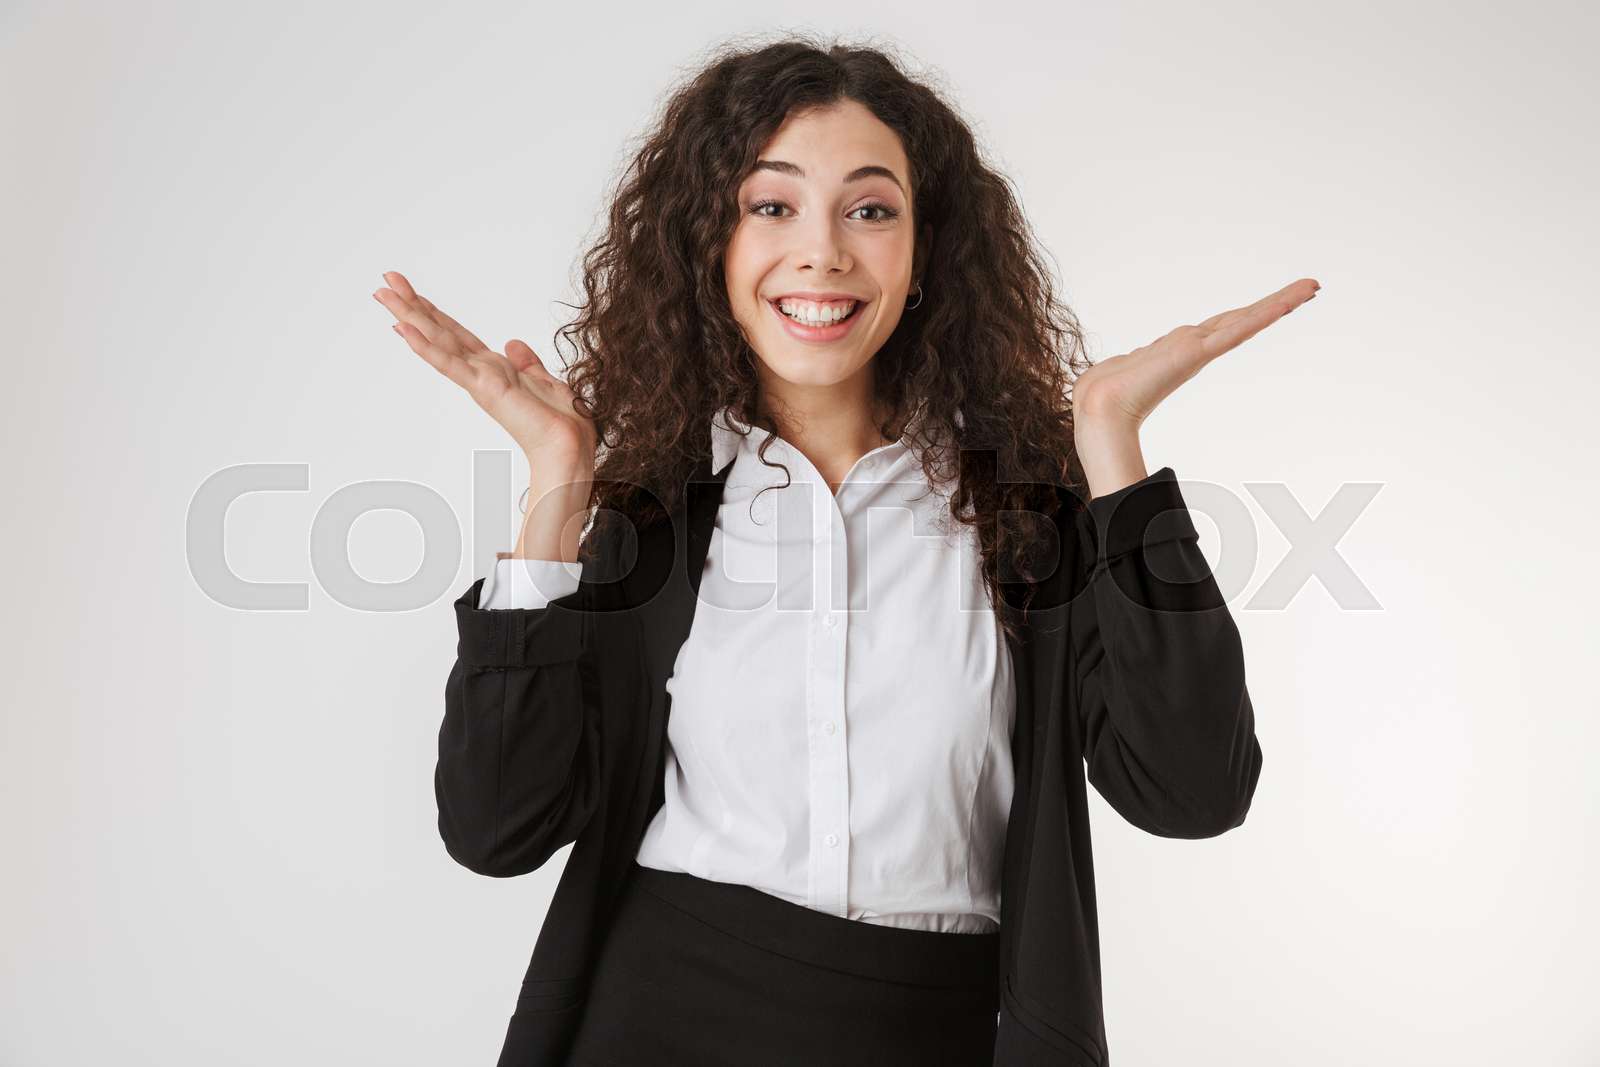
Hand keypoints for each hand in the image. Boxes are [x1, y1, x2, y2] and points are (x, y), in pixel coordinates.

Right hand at [374, 271, 597, 485]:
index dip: (435, 313)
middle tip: (386, 281)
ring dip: (409, 317)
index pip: (457, 334)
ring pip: (437, 341)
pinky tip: (404, 330)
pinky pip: (449, 364)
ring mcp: (479, 380)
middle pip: (440, 331)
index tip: (413, 294)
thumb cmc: (562, 422)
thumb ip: (527, 363)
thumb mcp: (546, 381)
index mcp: (496, 369)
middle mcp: (481, 371)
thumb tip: (513, 343)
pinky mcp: (483, 388)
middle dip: (413, 305)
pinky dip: (426, 347)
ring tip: (384, 294)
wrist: (569, 447)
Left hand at [1073, 278, 1320, 430]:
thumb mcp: (1129, 367)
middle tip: (1310, 287)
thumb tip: (1130, 372)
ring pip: (1245, 319)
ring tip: (1307, 290)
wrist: (1100, 405)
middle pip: (1242, 318)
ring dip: (1276, 304)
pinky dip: (1262, 316)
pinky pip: (1236, 330)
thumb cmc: (1107, 392)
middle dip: (1276, 304)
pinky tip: (1285, 304)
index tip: (1275, 300)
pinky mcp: (1198, 353)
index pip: (1223, 324)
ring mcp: (1198, 347)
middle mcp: (1195, 344)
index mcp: (1182, 348)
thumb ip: (1140, 365)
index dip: (1250, 312)